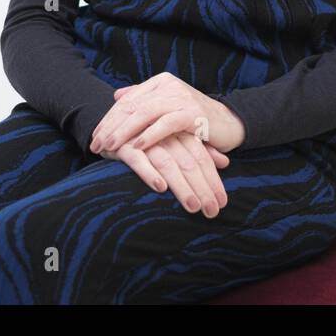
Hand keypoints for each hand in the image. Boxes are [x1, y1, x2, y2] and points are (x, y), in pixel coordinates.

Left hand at [89, 71, 244, 155]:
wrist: (229, 123)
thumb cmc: (193, 118)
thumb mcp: (166, 106)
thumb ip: (143, 98)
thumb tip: (116, 95)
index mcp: (160, 82)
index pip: (127, 100)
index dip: (108, 119)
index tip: (94, 136)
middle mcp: (169, 86)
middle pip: (132, 106)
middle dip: (111, 127)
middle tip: (95, 145)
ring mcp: (181, 98)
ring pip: (145, 114)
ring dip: (125, 132)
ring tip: (110, 147)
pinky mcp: (192, 114)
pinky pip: (165, 124)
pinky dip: (149, 136)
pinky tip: (136, 147)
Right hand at [99, 129, 229, 216]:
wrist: (110, 124)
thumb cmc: (147, 138)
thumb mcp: (175, 141)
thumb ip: (199, 149)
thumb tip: (225, 162)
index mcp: (178, 132)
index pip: (201, 158)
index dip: (212, 180)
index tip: (222, 203)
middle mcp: (164, 135)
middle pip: (189, 162)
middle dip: (202, 188)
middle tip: (212, 211)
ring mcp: (144, 139)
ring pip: (168, 163)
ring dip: (182, 186)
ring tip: (193, 206)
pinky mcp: (123, 145)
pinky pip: (137, 159)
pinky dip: (149, 172)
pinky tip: (160, 187)